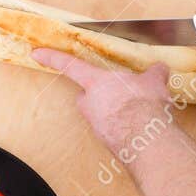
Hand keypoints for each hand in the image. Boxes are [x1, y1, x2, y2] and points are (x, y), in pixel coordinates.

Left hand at [31, 50, 173, 153]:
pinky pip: (111, 129)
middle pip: (86, 95)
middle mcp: (90, 103)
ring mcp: (96, 125)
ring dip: (113, 111)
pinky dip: (121, 127)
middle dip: (99, 94)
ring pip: (100, 114)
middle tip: (119, 93)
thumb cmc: (143, 105)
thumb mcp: (153, 82)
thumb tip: (159, 69)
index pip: (70, 65)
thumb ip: (153, 73)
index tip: (36, 54)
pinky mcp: (106, 142)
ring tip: (136, 111)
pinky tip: (139, 126)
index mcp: (96, 83)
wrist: (146, 138)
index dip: (52, 58)